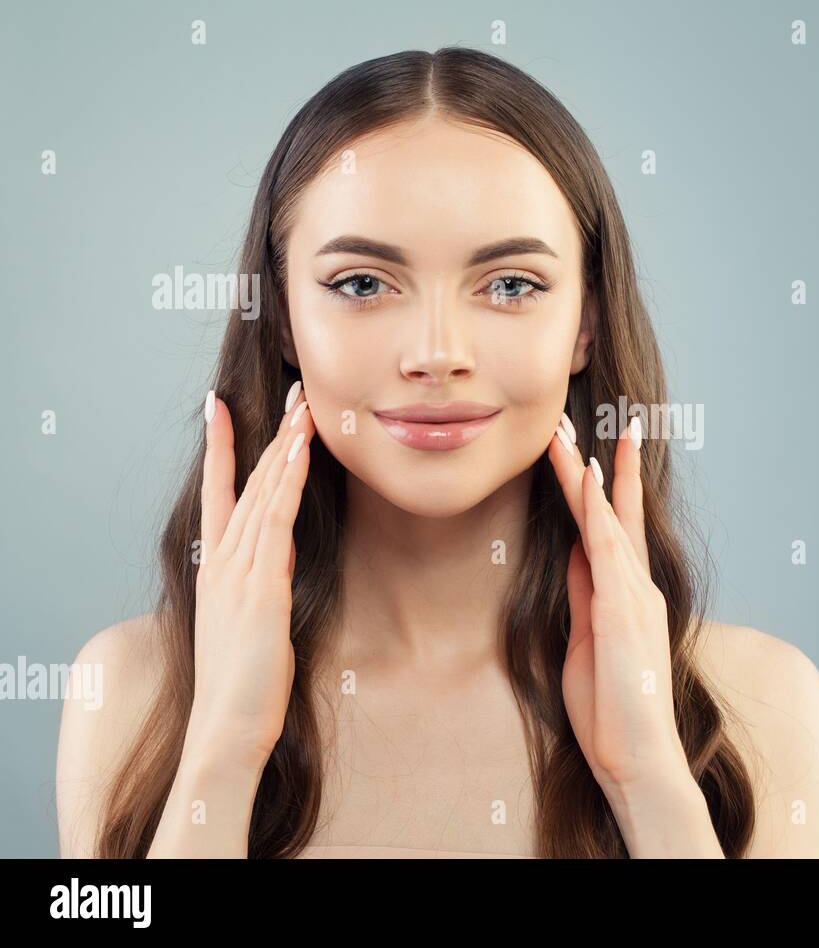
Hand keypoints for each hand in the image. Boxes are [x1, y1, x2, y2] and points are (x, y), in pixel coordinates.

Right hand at [188, 382, 316, 769]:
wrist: (227, 724)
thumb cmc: (244, 682)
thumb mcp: (255, 620)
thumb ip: (265, 582)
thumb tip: (281, 557)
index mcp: (217, 569)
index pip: (218, 494)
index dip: (220, 448)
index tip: (219, 407)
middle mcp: (222, 561)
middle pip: (246, 481)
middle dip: (270, 433)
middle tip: (292, 391)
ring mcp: (238, 571)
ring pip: (262, 492)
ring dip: (285, 446)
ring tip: (304, 406)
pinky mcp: (258, 586)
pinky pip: (274, 521)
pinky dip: (285, 482)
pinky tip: (299, 454)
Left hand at [547, 413, 690, 797]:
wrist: (640, 757)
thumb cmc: (613, 711)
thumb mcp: (588, 643)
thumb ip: (587, 598)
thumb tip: (577, 559)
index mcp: (629, 596)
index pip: (609, 529)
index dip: (597, 488)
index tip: (586, 450)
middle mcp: (638, 586)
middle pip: (613, 511)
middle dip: (597, 463)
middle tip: (577, 418)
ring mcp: (635, 595)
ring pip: (607, 519)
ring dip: (587, 472)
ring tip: (568, 431)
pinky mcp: (625, 609)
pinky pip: (608, 549)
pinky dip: (598, 511)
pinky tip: (588, 480)